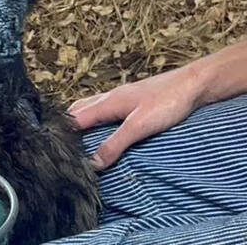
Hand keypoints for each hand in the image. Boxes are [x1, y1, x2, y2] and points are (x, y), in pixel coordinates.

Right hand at [67, 63, 209, 169]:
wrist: (195, 84)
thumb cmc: (169, 101)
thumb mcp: (140, 126)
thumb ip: (115, 143)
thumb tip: (93, 163)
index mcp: (108, 102)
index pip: (74, 118)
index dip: (61, 133)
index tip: (50, 149)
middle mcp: (111, 97)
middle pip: (78, 110)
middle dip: (65, 125)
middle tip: (57, 144)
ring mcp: (122, 97)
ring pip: (91, 106)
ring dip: (80, 120)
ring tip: (74, 137)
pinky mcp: (134, 100)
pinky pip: (105, 107)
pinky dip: (95, 117)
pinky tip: (103, 126)